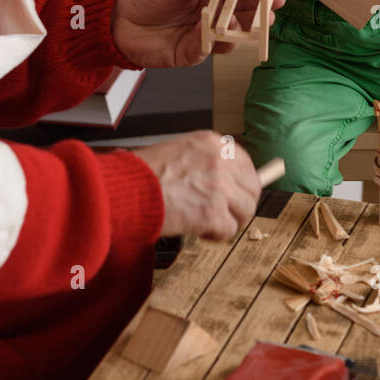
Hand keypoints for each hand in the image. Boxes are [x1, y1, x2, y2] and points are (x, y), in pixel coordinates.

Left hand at [111, 0, 284, 68]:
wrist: (116, 20)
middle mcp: (210, 16)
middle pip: (242, 16)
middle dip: (260, 13)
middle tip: (273, 7)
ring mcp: (202, 36)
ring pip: (230, 36)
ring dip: (241, 29)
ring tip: (247, 20)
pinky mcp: (190, 54)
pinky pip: (208, 49)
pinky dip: (213, 40)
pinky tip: (215, 29)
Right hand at [136, 131, 260, 239]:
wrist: (127, 190)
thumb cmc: (143, 174)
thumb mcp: (179, 153)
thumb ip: (205, 163)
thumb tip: (227, 181)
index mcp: (212, 143)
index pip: (245, 163)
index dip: (242, 182)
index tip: (238, 192)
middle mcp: (220, 162)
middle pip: (252, 188)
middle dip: (241, 204)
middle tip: (226, 213)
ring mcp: (220, 188)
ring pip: (245, 211)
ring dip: (229, 221)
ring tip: (208, 223)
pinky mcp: (213, 213)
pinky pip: (229, 230)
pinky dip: (216, 236)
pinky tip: (199, 230)